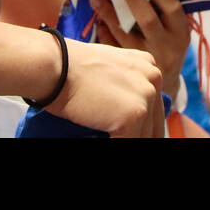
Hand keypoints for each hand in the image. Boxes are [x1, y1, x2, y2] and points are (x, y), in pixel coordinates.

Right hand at [46, 37, 164, 137]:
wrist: (55, 66)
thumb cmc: (70, 67)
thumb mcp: (108, 67)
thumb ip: (125, 83)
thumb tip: (124, 107)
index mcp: (147, 65)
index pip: (153, 106)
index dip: (140, 125)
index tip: (127, 132)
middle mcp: (152, 78)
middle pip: (152, 124)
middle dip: (136, 135)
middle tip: (117, 137)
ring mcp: (145, 96)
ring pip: (142, 136)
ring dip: (124, 138)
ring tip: (107, 137)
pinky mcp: (134, 115)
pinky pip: (129, 142)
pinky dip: (115, 144)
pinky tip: (100, 139)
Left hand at [91, 0, 189, 103]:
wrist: (167, 83)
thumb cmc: (170, 46)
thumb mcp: (177, 30)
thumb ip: (167, 8)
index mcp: (181, 33)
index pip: (172, 8)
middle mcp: (167, 47)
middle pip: (147, 20)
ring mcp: (148, 60)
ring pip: (125, 34)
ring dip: (109, 13)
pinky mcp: (131, 70)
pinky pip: (113, 49)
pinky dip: (104, 34)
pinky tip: (98, 22)